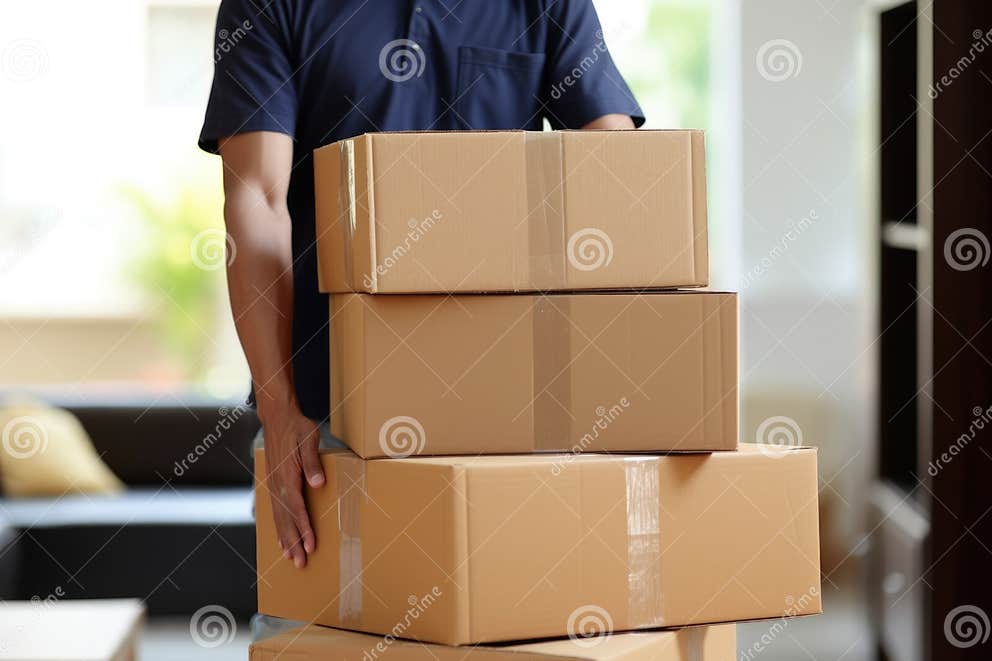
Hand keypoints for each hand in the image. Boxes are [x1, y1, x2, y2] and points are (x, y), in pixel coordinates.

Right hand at [260, 402, 324, 568]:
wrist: (277, 417)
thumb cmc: (296, 427)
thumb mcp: (309, 439)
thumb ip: (312, 462)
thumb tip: (319, 483)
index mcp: (287, 476)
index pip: (296, 508)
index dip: (303, 528)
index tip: (310, 545)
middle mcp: (278, 484)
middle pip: (286, 519)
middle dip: (294, 542)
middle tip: (301, 563)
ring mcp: (274, 485)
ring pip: (279, 518)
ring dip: (285, 539)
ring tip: (291, 558)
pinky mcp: (274, 484)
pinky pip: (275, 511)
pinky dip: (278, 527)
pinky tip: (281, 539)